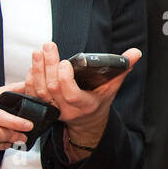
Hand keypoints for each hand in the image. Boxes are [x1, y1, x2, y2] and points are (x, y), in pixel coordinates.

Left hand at [24, 42, 141, 150]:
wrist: (87, 121)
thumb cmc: (99, 100)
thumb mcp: (113, 87)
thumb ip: (123, 69)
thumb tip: (136, 53)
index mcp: (85, 104)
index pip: (71, 94)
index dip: (65, 79)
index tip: (65, 62)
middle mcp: (67, 109)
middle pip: (52, 89)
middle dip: (48, 66)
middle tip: (49, 47)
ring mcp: (54, 109)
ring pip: (39, 91)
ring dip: (37, 70)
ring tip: (38, 52)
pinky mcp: (44, 106)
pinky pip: (32, 94)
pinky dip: (30, 78)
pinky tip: (34, 65)